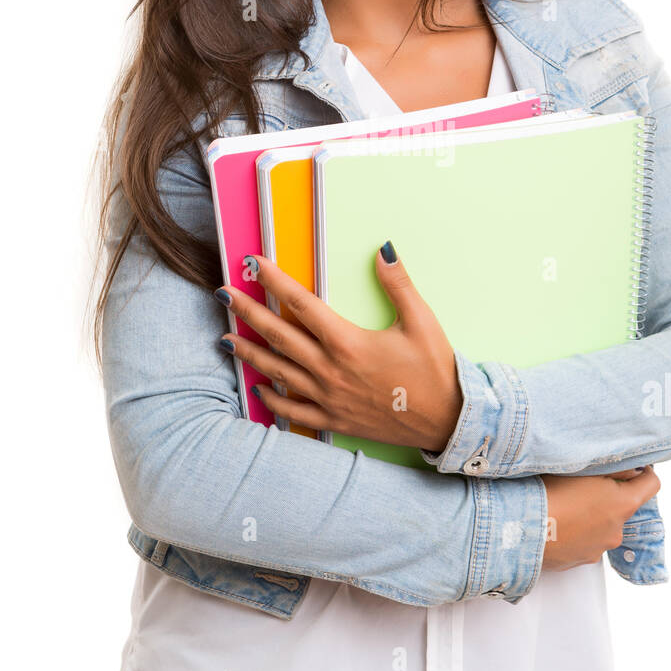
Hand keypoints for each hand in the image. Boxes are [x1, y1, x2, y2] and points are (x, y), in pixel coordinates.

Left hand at [216, 247, 463, 452]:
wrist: (447, 421)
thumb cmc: (435, 371)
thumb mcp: (422, 321)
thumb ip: (398, 284)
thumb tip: (383, 250)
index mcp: (348, 342)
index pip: (301, 304)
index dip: (274, 281)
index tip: (253, 264)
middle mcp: (331, 369)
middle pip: (279, 335)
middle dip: (248, 311)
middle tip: (224, 293)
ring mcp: (328, 398)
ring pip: (278, 371)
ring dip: (249, 352)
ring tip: (224, 337)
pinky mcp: (334, 419)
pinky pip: (292, 410)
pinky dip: (271, 398)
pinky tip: (258, 387)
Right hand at [539, 465, 660, 571]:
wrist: (519, 530)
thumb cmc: (549, 492)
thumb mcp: (582, 468)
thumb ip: (613, 467)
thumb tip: (632, 468)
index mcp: (623, 503)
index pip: (652, 484)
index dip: (644, 472)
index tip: (631, 467)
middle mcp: (617, 530)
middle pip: (624, 506)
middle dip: (609, 496)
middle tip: (582, 484)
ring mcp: (600, 548)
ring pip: (603, 525)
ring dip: (591, 516)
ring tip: (564, 505)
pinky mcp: (581, 561)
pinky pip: (586, 541)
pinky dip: (577, 532)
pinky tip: (557, 523)